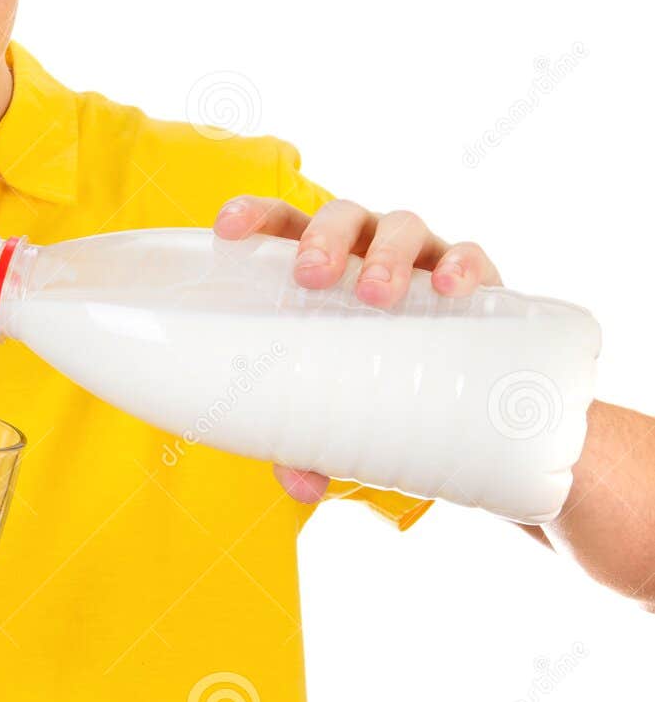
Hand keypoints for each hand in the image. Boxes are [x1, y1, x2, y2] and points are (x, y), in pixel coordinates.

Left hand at [213, 195, 502, 503]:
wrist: (458, 401)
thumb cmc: (369, 384)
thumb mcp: (333, 411)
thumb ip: (309, 443)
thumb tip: (304, 487)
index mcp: (319, 264)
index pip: (280, 222)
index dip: (253, 215)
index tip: (226, 230)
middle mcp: (366, 250)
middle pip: (342, 217)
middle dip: (325, 238)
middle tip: (312, 276)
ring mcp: (421, 260)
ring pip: (404, 227)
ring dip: (387, 254)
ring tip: (376, 294)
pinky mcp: (476, 281)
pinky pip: (471, 255)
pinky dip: (462, 264)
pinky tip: (452, 287)